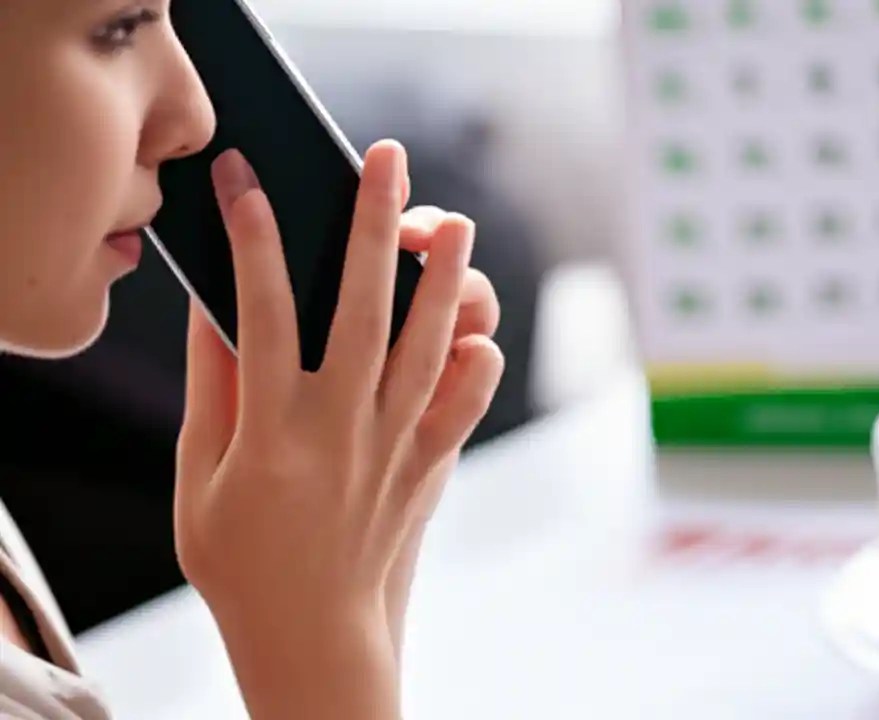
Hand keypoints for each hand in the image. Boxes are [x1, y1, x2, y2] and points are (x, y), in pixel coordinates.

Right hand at [175, 140, 502, 719]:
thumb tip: (218, 310)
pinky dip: (477, 364)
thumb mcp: (202, 479)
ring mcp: (396, 444)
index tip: (245, 180)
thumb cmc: (243, 562)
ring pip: (430, 344)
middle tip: (387, 160)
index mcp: (275, 430)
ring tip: (452, 222)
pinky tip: (473, 330)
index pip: (265, 309)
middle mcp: (344, 428)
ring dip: (444, 277)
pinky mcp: (428, 463)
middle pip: (367, 306)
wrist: (314, 635)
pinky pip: (465, 404)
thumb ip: (215, 392)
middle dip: (376, 223)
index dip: (254, 236)